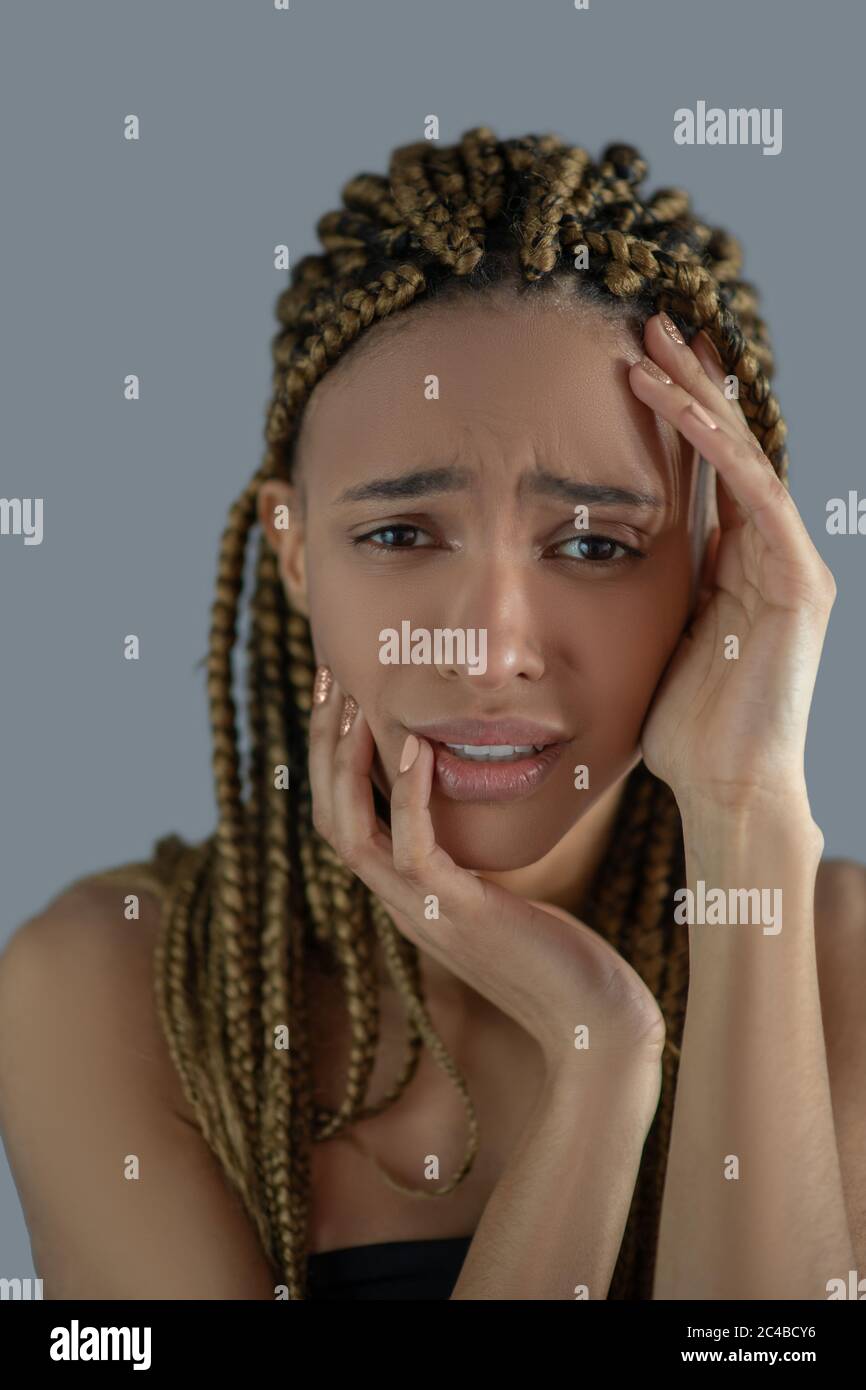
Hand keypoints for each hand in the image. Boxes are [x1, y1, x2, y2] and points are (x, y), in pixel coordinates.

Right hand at [308, 670, 666, 1073]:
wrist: (594, 1026)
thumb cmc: (561, 958)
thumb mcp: (503, 897)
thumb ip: (472, 861)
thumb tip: (471, 808)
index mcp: (407, 894)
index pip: (343, 818)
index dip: (329, 758)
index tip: (336, 695)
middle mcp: (401, 902)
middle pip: (328, 816)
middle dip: (321, 744)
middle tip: (325, 677)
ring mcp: (422, 913)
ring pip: (349, 831)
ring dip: (343, 761)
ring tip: (349, 700)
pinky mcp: (457, 916)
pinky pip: (410, 850)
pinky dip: (406, 795)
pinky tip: (415, 747)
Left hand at [628, 313, 835, 813]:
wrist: (729, 786)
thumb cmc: (689, 729)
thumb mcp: (664, 640)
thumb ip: (660, 591)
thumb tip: (611, 559)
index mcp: (740, 566)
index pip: (710, 472)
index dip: (680, 416)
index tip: (641, 364)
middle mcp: (772, 555)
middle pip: (731, 448)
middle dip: (691, 384)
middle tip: (649, 324)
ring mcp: (790, 564)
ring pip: (744, 457)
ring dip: (696, 397)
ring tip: (652, 342)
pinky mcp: (796, 581)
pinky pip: (753, 495)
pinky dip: (715, 447)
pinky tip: (678, 403)